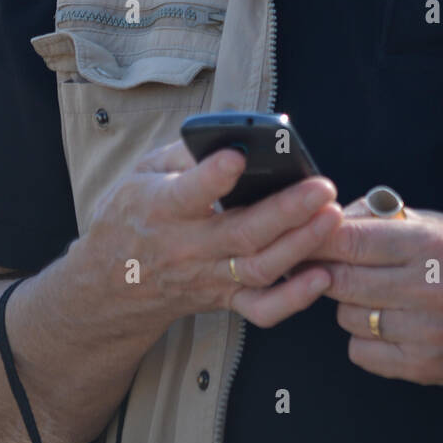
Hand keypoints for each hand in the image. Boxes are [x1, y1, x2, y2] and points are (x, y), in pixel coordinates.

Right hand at [85, 141, 342, 331]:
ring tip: (331, 217)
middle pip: (241, 233)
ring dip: (300, 246)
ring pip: (259, 268)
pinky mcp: (225, 297)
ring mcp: (209, 276)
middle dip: (286, 210)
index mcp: (162, 208)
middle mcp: (187, 246)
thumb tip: (235, 134)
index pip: (188, 193)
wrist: (110, 284)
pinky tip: (323, 276)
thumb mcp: (143, 172)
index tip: (238, 157)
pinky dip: (294, 299)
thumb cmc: (133, 215)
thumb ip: (186, 153)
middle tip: (322, 187)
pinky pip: (262, 308)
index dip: (213, 176)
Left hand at [306, 196, 442, 385]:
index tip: (304, 235)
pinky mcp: (425, 366)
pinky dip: (362, 338)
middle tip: (322, 264)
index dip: (318, 238)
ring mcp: (426, 332)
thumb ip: (396, 220)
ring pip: (347, 317)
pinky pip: (363, 352)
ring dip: (347, 304)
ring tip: (370, 294)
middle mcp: (428, 288)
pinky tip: (383, 324)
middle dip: (324, 270)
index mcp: (432, 245)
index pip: (351, 240)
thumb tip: (340, 215)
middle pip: (341, 280)